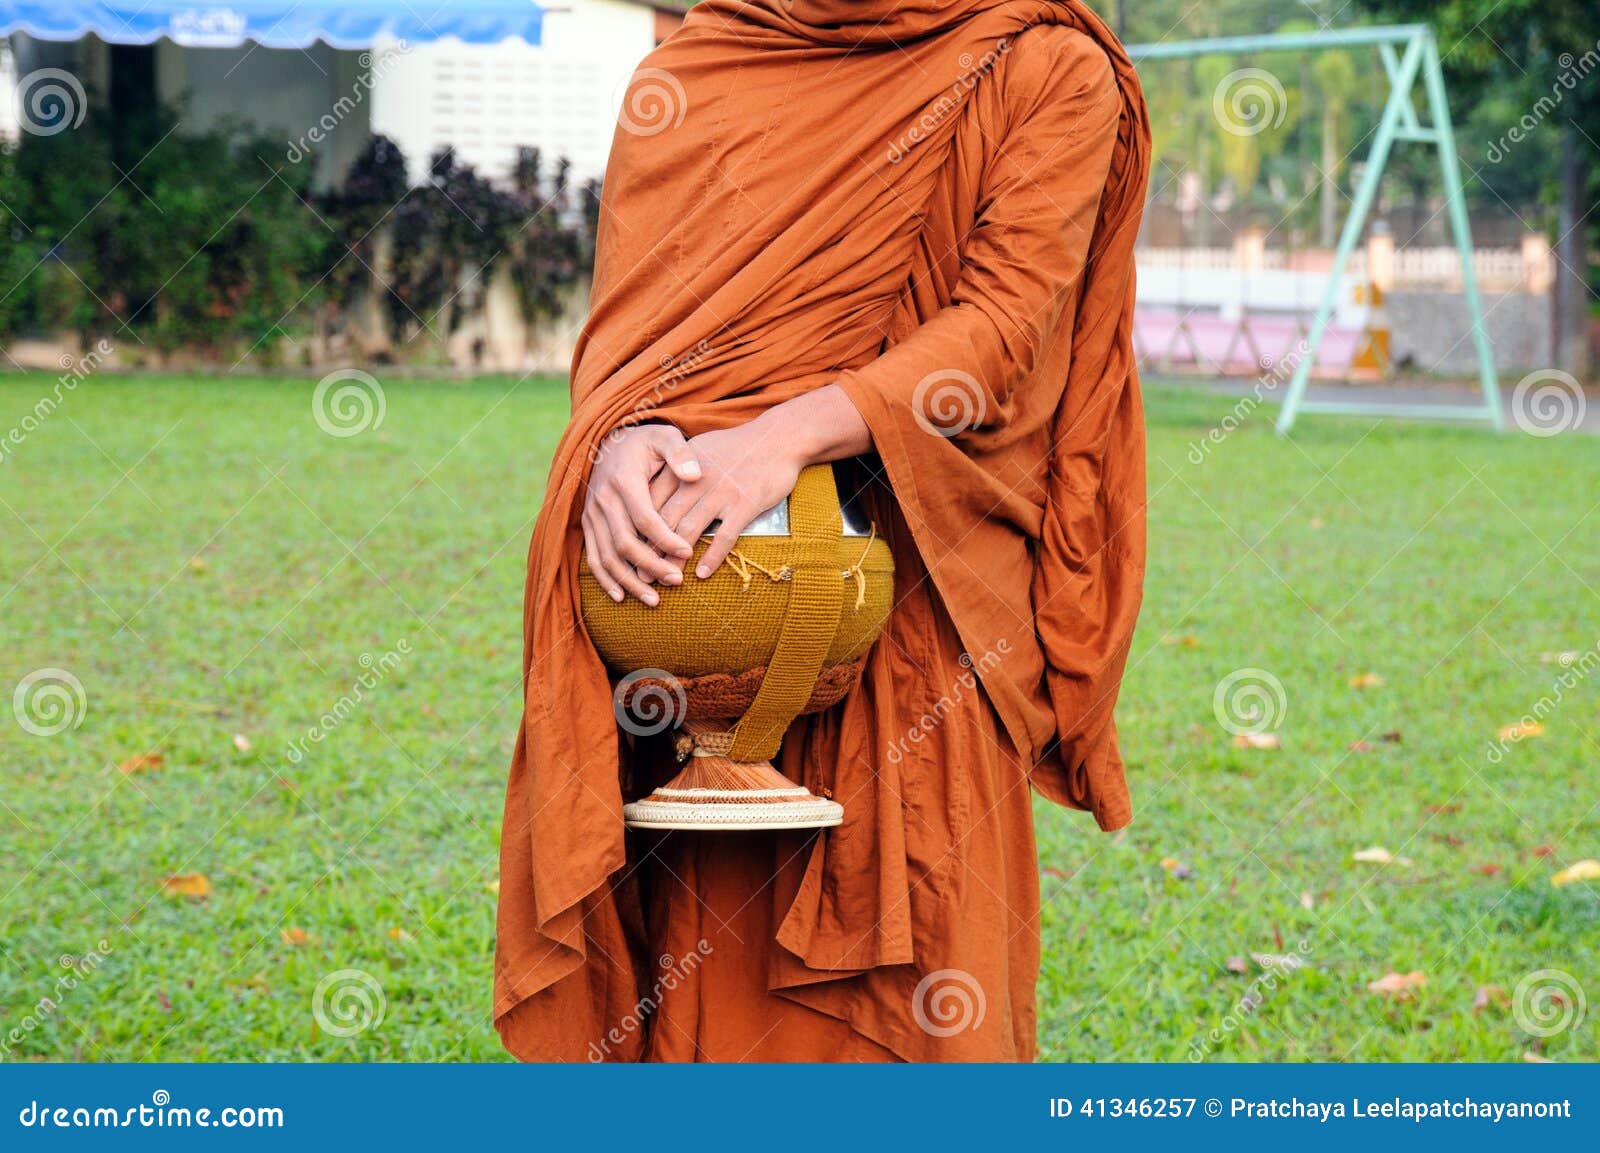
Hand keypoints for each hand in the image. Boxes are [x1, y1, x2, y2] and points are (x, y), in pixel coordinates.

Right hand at [582, 424, 701, 604]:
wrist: (608, 441)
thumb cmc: (644, 443)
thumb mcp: (664, 438)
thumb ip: (680, 453)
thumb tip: (695, 475)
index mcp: (624, 481)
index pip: (645, 518)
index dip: (665, 539)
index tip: (687, 553)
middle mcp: (603, 500)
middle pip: (626, 543)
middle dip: (651, 565)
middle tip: (676, 580)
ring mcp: (592, 515)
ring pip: (608, 556)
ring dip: (630, 581)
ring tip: (654, 600)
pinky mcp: (587, 525)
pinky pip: (593, 557)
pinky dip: (605, 579)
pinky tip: (622, 597)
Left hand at [652, 385, 871, 579]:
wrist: (778, 438)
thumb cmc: (738, 446)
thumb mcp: (701, 449)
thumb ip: (677, 470)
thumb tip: (656, 493)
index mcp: (683, 468)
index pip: (653, 500)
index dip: (639, 527)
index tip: (630, 549)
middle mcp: (697, 480)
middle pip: (665, 520)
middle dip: (650, 549)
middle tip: (640, 573)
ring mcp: (721, 492)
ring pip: (690, 531)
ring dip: (675, 558)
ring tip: (666, 578)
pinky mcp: (745, 503)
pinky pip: (724, 535)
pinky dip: (712, 556)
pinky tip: (703, 573)